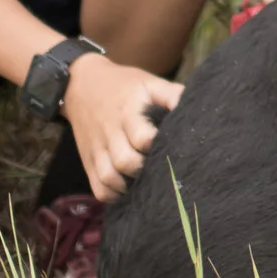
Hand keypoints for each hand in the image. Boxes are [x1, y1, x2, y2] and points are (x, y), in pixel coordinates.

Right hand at [61, 53, 181, 199]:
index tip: (171, 149)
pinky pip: (97, 187)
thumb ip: (172, 94)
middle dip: (145, 170)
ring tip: (145, 183)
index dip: (158, 147)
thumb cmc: (124, 85)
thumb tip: (196, 107)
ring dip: (128, 186)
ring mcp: (97, 149)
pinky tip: (127, 192)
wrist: (80, 84)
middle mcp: (110, 133)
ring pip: (109, 178)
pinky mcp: (87, 161)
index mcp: (128, 112)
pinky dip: (112, 195)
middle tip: (160, 169)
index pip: (143, 138)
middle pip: (126, 162)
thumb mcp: (149, 82)